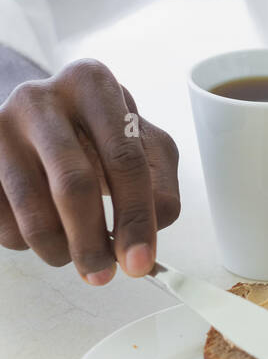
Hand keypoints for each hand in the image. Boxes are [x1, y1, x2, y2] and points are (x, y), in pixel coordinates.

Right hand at [0, 57, 179, 283]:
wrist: (39, 117)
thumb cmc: (98, 132)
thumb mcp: (142, 141)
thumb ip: (160, 180)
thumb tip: (157, 222)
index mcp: (91, 83)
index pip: (123, 158)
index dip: (136, 216)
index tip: (141, 260)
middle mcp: (42, 98)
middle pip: (73, 186)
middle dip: (93, 242)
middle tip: (104, 274)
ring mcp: (1, 128)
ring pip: (33, 212)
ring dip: (59, 250)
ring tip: (75, 254)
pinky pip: (2, 224)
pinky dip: (27, 244)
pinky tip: (44, 229)